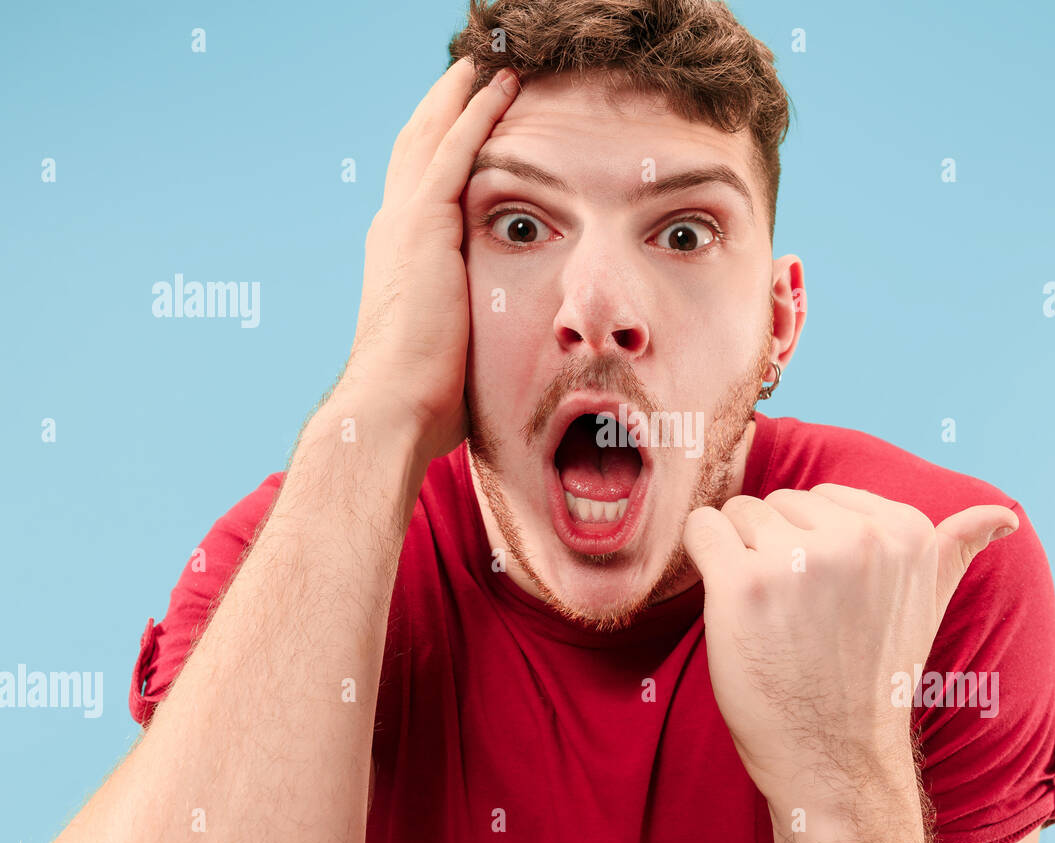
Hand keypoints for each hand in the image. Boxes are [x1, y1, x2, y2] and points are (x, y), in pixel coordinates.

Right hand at [337, 58, 519, 460]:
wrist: (393, 404)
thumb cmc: (424, 397)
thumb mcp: (449, 347)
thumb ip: (467, 326)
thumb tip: (496, 348)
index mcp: (400, 256)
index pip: (419, 185)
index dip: (437, 147)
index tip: (460, 120)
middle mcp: (394, 229)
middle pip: (417, 148)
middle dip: (442, 107)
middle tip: (468, 70)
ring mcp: (404, 222)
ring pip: (433, 137)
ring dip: (460, 96)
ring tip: (488, 63)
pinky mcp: (423, 225)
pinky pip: (455, 152)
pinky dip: (475, 115)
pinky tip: (498, 87)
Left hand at [682, 483, 1018, 816]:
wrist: (836, 759)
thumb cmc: (874, 678)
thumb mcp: (929, 605)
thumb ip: (955, 548)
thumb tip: (1002, 514)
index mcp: (906, 532)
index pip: (820, 496)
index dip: (812, 546)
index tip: (830, 600)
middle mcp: (857, 539)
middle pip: (776, 503)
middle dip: (774, 550)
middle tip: (799, 616)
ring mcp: (798, 561)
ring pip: (738, 514)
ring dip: (738, 558)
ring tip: (771, 617)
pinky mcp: (743, 585)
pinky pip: (701, 529)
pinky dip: (702, 558)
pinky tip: (729, 603)